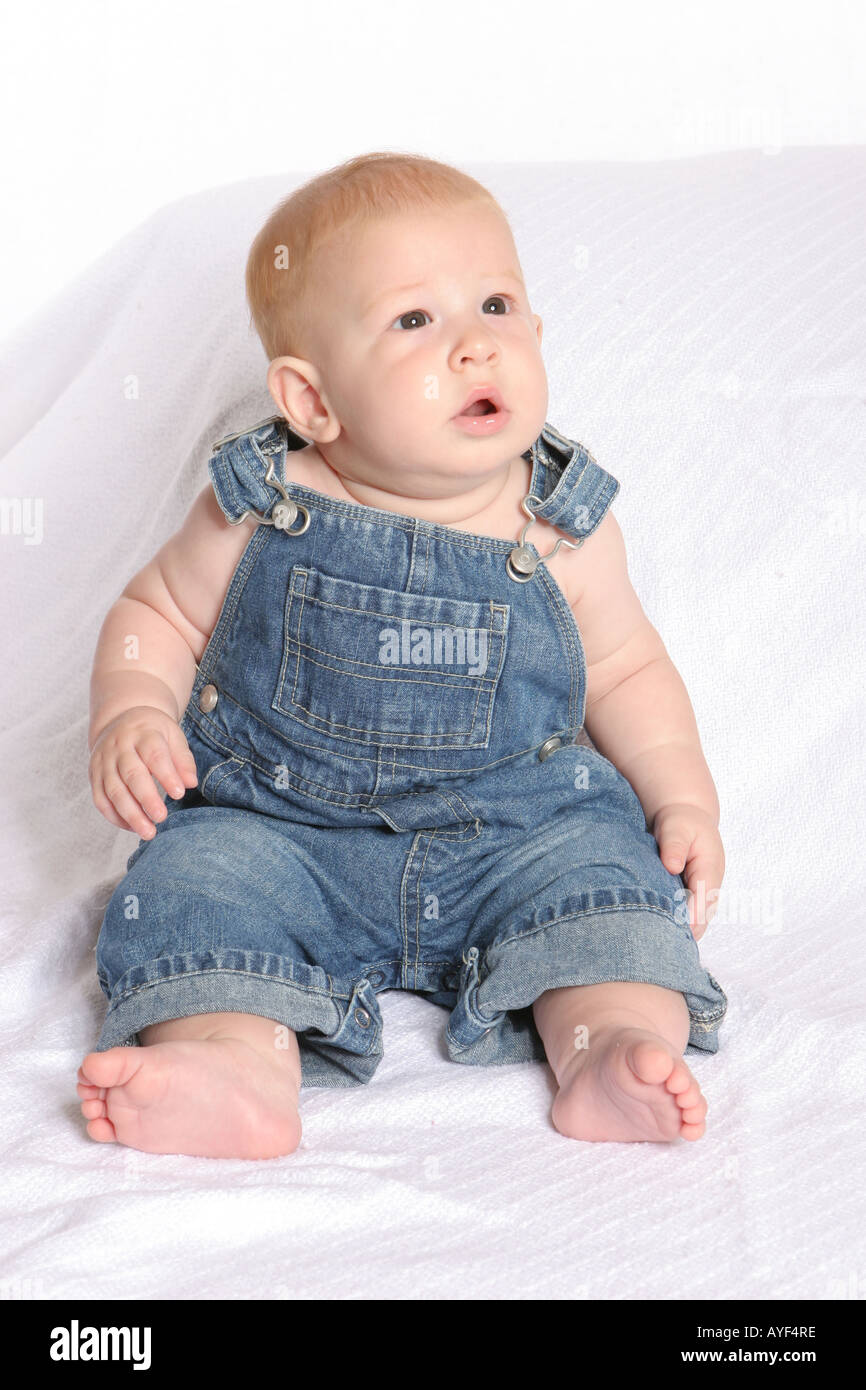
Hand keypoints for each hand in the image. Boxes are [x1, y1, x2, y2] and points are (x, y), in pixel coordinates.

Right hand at [89, 706, 197, 839]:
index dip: (166, 775)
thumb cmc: (152, 733)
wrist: (120, 720)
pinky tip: (132, 827)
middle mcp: (119, 747)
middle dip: (147, 799)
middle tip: (162, 817)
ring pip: (113, 790)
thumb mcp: (172, 736)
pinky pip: (100, 800)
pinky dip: (115, 817)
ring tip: (149, 832)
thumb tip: (191, 783)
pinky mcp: (94, 776)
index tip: (179, 794)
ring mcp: (103, 762)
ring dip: (130, 814)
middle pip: (131, 774)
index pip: (154, 754)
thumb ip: (183, 759)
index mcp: (142, 733)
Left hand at [651, 802, 723, 941]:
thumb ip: (674, 845)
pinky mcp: (692, 899)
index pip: (703, 898)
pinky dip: (675, 926)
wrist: (684, 819)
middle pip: (702, 917)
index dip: (691, 916)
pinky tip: (656, 936)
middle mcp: (710, 886)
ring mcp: (703, 895)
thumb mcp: (677, 827)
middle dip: (684, 931)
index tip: (676, 930)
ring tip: (657, 946)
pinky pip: (686, 918)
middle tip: (660, 945)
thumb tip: (672, 866)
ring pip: (696, 922)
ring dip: (680, 932)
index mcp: (710, 868)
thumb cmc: (681, 822)